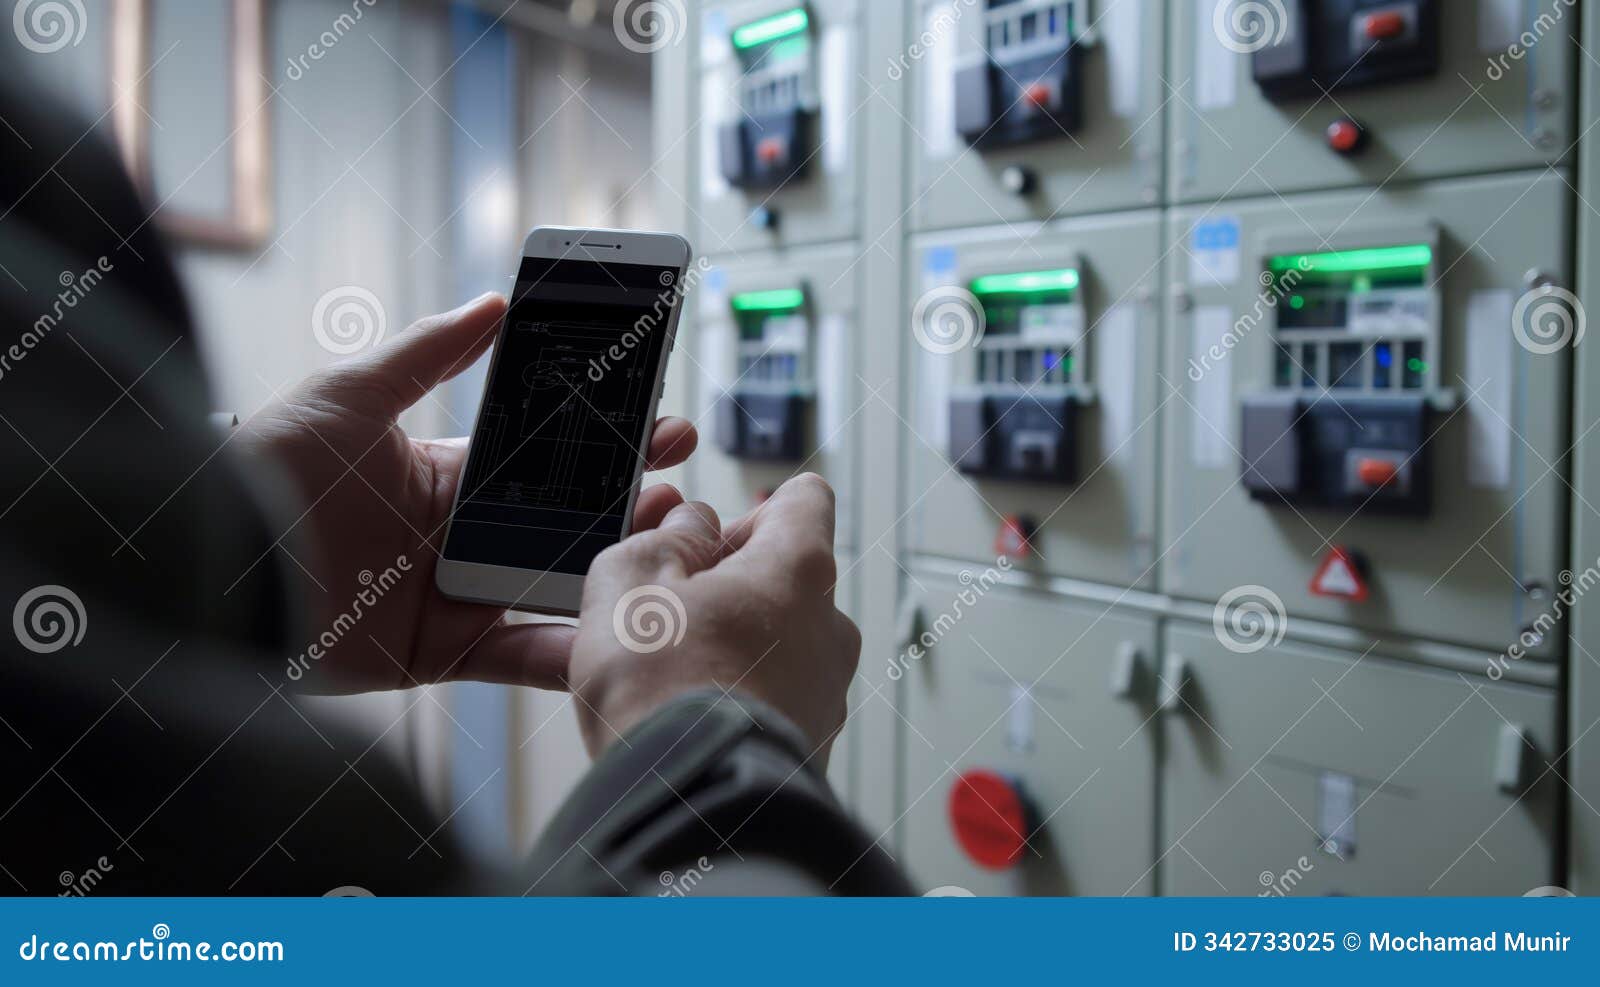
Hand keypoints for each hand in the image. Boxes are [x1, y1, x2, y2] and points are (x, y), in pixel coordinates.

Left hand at [236, 293, 697, 692]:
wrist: (218, 561)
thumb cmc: (272, 464)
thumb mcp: (352, 391)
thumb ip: (429, 351)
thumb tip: (494, 301)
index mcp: (445, 477)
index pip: (545, 461)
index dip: (603, 447)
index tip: (660, 427)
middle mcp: (458, 539)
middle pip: (564, 525)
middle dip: (628, 506)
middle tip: (685, 490)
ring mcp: (456, 598)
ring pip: (556, 588)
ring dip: (615, 573)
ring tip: (673, 551)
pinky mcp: (442, 654)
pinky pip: (519, 656)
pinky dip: (569, 654)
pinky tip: (619, 639)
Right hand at [568, 474, 859, 767]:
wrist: (695, 808)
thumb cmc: (666, 694)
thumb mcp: (630, 582)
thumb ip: (661, 538)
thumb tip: (687, 528)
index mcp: (798, 569)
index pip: (805, 500)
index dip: (751, 509)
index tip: (715, 532)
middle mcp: (829, 628)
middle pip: (785, 580)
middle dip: (727, 586)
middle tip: (665, 608)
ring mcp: (827, 692)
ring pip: (776, 645)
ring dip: (728, 647)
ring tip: (663, 674)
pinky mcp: (812, 746)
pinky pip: (772, 701)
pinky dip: (735, 699)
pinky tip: (684, 718)